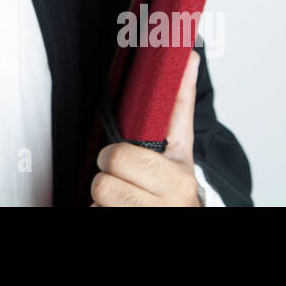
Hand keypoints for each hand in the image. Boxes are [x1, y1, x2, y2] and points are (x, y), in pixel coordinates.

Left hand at [91, 49, 201, 206]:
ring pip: (99, 195)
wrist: (182, 218)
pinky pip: (95, 212)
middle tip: (121, 174)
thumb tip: (190, 58)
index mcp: (178, 176)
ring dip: (104, 196)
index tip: (119, 157)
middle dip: (108, 172)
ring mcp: (150, 216)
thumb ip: (180, 104)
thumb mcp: (180, 148)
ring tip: (124, 194)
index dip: (115, 155)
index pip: (124, 156)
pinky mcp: (128, 227)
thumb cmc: (175, 186)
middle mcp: (168, 203)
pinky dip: (101, 211)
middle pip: (105, 177)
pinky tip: (119, 209)